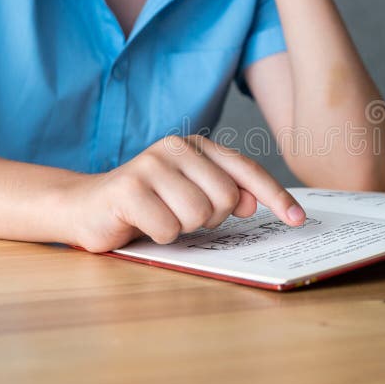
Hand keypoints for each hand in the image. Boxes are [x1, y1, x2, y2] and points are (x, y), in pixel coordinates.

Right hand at [64, 135, 305, 251]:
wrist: (86, 206)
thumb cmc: (148, 203)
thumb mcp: (192, 195)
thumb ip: (224, 192)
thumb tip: (250, 202)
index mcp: (197, 147)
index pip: (246, 170)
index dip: (275, 196)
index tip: (298, 219)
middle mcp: (175, 148)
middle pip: (226, 198)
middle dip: (210, 219)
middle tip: (182, 215)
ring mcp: (150, 165)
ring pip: (199, 214)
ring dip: (183, 228)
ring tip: (161, 218)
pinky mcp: (128, 188)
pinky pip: (169, 228)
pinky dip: (160, 236)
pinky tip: (142, 224)